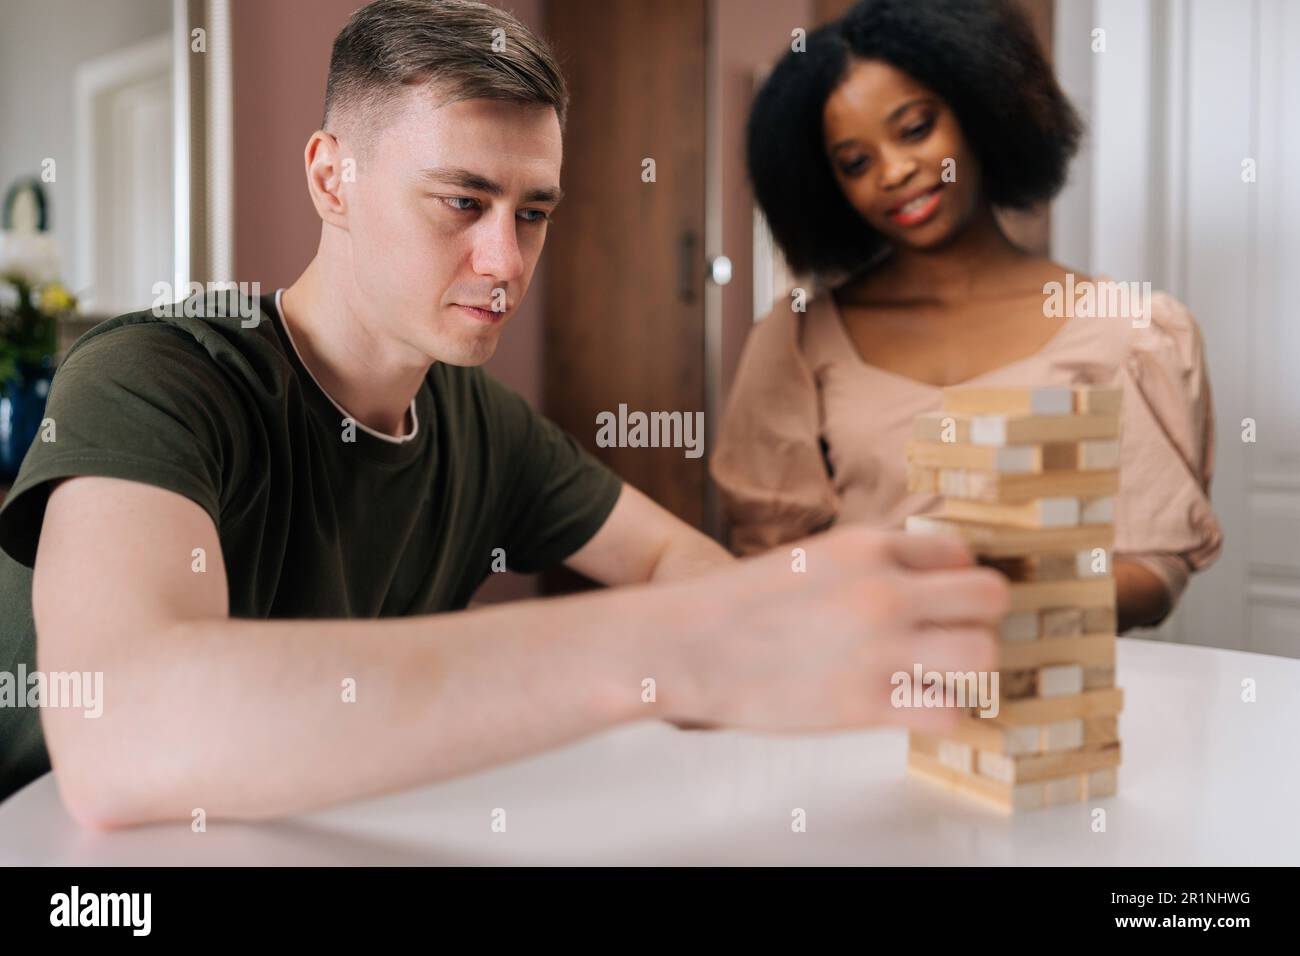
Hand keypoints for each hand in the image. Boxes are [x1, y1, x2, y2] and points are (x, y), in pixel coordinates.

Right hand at [665, 525, 1007, 734]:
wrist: (688, 645)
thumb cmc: (741, 604)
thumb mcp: (811, 558)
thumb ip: (868, 565)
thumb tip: (921, 584)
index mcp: (867, 545)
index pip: (958, 553)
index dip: (954, 579)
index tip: (940, 600)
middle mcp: (883, 590)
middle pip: (989, 597)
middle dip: (979, 618)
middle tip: (955, 636)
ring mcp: (879, 648)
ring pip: (983, 654)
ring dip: (971, 667)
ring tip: (942, 674)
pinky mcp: (866, 704)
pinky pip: (950, 712)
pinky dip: (940, 712)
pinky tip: (913, 706)